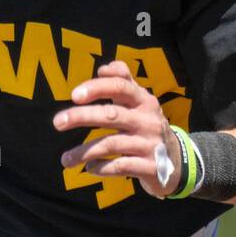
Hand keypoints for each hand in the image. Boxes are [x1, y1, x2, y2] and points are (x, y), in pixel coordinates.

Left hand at [54, 60, 183, 198]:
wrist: (177, 161)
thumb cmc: (147, 125)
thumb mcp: (140, 102)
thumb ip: (123, 81)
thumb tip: (103, 68)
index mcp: (144, 100)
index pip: (120, 86)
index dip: (97, 87)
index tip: (74, 95)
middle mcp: (148, 120)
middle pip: (111, 115)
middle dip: (81, 117)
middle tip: (57, 122)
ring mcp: (150, 144)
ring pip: (111, 144)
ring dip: (83, 151)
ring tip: (65, 159)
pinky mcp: (150, 167)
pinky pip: (120, 166)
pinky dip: (100, 168)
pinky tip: (88, 168)